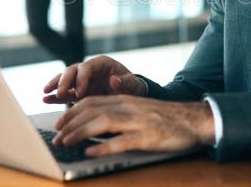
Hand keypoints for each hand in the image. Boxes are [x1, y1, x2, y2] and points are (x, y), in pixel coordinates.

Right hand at [43, 56, 146, 103]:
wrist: (131, 96)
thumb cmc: (133, 87)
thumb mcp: (134, 85)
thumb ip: (126, 83)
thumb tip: (114, 80)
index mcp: (102, 63)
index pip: (87, 67)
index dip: (81, 79)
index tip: (80, 92)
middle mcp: (89, 70)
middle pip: (72, 71)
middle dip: (64, 81)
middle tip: (61, 93)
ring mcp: (82, 81)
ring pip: (64, 79)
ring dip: (55, 86)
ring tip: (46, 94)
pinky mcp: (77, 93)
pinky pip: (64, 94)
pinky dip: (55, 97)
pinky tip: (45, 100)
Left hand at [52, 95, 214, 156]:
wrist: (195, 120)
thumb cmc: (167, 118)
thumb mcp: (140, 110)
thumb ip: (120, 113)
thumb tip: (95, 123)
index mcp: (125, 99)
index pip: (91, 101)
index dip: (71, 112)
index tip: (59, 123)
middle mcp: (129, 107)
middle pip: (91, 110)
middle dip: (69, 123)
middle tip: (55, 136)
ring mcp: (138, 121)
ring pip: (102, 123)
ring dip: (80, 133)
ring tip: (66, 143)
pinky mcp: (147, 137)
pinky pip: (121, 141)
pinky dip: (103, 147)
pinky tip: (90, 152)